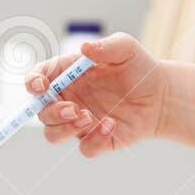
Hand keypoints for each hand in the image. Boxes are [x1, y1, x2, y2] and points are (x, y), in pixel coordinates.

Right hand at [28, 32, 169, 156]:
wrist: (162, 95)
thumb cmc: (139, 67)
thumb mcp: (125, 48)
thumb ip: (105, 47)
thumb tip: (84, 47)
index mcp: (66, 75)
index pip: (37, 79)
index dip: (32, 83)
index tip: (41, 87)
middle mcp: (67, 99)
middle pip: (41, 111)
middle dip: (52, 112)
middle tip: (73, 109)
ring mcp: (78, 122)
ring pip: (53, 134)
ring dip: (64, 129)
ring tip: (89, 118)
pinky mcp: (94, 140)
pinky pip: (85, 148)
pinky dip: (95, 140)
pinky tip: (112, 126)